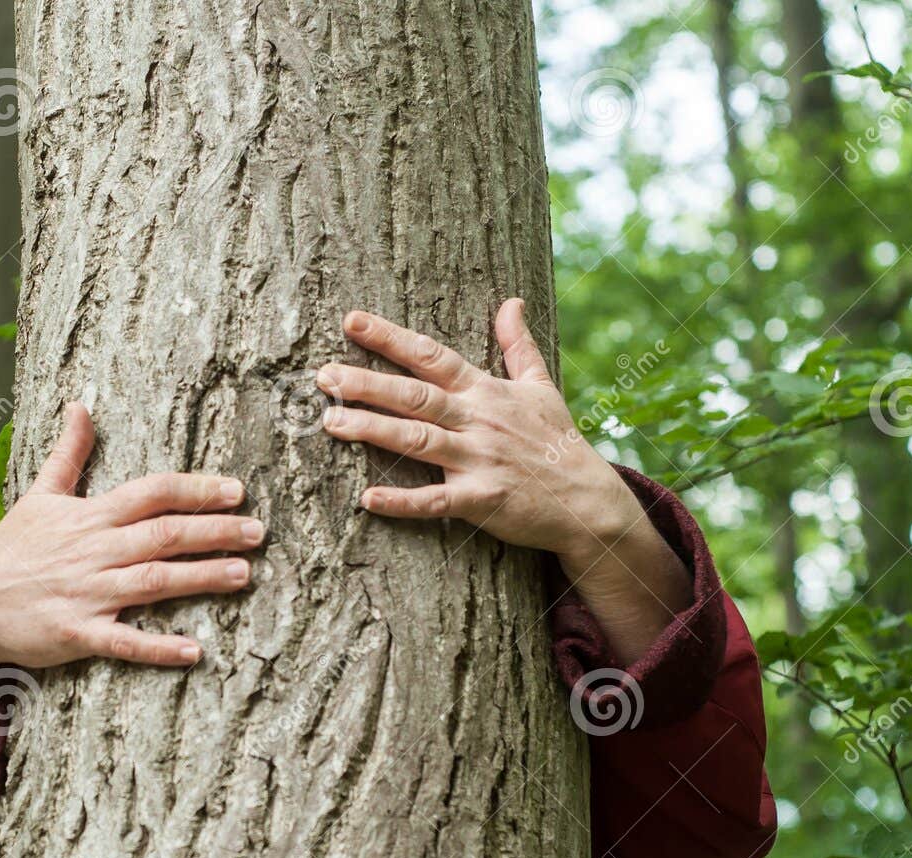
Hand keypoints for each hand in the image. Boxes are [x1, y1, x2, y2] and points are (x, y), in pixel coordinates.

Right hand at [0, 402, 261, 737]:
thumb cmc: (8, 552)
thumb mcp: (37, 496)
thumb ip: (67, 453)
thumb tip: (80, 405)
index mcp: (88, 517)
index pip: (150, 493)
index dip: (195, 490)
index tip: (236, 490)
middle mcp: (93, 551)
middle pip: (162, 535)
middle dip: (213, 531)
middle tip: (257, 531)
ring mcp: (87, 594)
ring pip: (153, 582)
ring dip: (200, 578)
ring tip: (243, 574)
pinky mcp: (78, 634)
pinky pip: (124, 642)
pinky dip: (158, 647)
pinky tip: (194, 650)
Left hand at [319, 300, 690, 664]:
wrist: (588, 501)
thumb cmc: (557, 442)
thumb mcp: (542, 387)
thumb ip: (518, 346)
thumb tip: (511, 301)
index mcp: (486, 391)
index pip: (431, 356)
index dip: (391, 338)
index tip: (352, 321)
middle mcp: (478, 420)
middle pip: (415, 396)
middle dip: (367, 383)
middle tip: (323, 375)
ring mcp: (479, 459)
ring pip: (417, 440)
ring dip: (372, 430)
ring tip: (329, 422)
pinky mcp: (481, 500)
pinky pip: (435, 501)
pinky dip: (402, 501)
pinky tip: (368, 499)